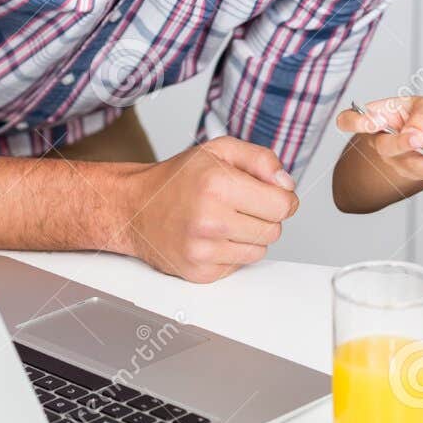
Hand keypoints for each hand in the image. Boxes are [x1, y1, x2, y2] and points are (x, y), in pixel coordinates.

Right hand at [117, 136, 298, 283]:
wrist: (135, 209)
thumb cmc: (178, 180)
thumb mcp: (219, 150)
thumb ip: (261, 159)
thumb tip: (287, 185)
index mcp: (218, 184)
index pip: (282, 205)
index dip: (282, 198)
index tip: (269, 194)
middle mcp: (210, 220)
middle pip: (274, 230)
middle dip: (264, 216)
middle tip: (240, 205)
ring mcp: (203, 250)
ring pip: (259, 251)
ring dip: (250, 236)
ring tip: (225, 220)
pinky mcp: (199, 272)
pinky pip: (239, 266)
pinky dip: (232, 252)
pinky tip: (213, 237)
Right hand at [335, 96, 422, 182]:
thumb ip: (420, 118)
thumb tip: (414, 134)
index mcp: (377, 116)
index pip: (349, 120)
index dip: (355, 123)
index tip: (373, 122)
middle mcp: (381, 140)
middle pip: (383, 146)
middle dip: (400, 143)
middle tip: (416, 138)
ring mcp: (396, 158)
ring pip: (407, 164)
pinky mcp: (414, 170)